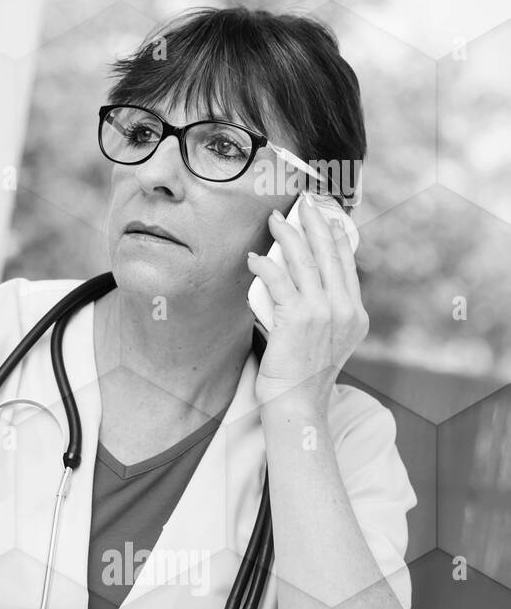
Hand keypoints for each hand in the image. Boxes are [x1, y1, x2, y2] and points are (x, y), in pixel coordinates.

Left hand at [246, 194, 368, 407]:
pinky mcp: (297, 319)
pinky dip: (264, 266)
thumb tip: (296, 283)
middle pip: (330, 255)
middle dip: (316, 224)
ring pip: (305, 262)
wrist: (298, 405)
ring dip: (288, 236)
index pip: (347, 265)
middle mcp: (344, 310)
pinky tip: (254, 258)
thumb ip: (320, 311)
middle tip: (303, 203)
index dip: (337, 236)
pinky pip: (279, 281)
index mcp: (355, 314)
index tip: (327, 215)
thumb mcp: (323, 340)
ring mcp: (323, 314)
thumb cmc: (302, 375)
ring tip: (275, 220)